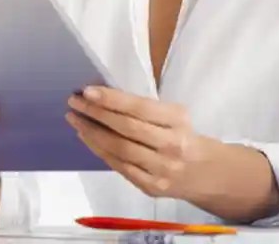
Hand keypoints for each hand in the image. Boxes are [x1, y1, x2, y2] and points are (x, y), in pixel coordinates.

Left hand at [67, 86, 216, 201]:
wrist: (205, 173)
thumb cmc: (183, 135)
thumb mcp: (174, 116)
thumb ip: (144, 109)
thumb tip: (102, 97)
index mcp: (178, 120)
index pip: (140, 108)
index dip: (111, 99)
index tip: (87, 91)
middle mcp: (171, 145)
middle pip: (126, 128)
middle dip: (96, 113)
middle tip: (74, 102)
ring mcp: (161, 169)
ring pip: (119, 150)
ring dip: (92, 133)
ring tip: (75, 119)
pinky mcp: (151, 187)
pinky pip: (119, 166)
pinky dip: (100, 151)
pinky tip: (87, 138)